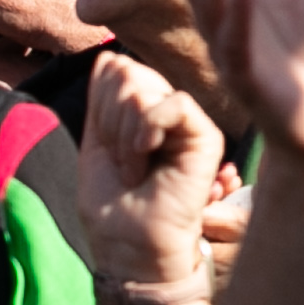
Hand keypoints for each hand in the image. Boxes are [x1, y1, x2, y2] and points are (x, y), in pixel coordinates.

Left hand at [80, 57, 225, 300]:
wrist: (130, 249)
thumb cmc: (112, 206)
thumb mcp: (97, 141)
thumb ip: (103, 97)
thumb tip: (110, 55)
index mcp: (145, 108)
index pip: (112, 69)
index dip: (99, 109)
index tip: (109, 151)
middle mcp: (170, 110)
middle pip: (124, 73)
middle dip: (110, 124)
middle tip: (125, 165)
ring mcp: (188, 122)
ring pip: (141, 88)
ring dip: (124, 138)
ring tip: (137, 171)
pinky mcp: (207, 138)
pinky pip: (174, 103)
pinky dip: (146, 132)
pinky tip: (148, 161)